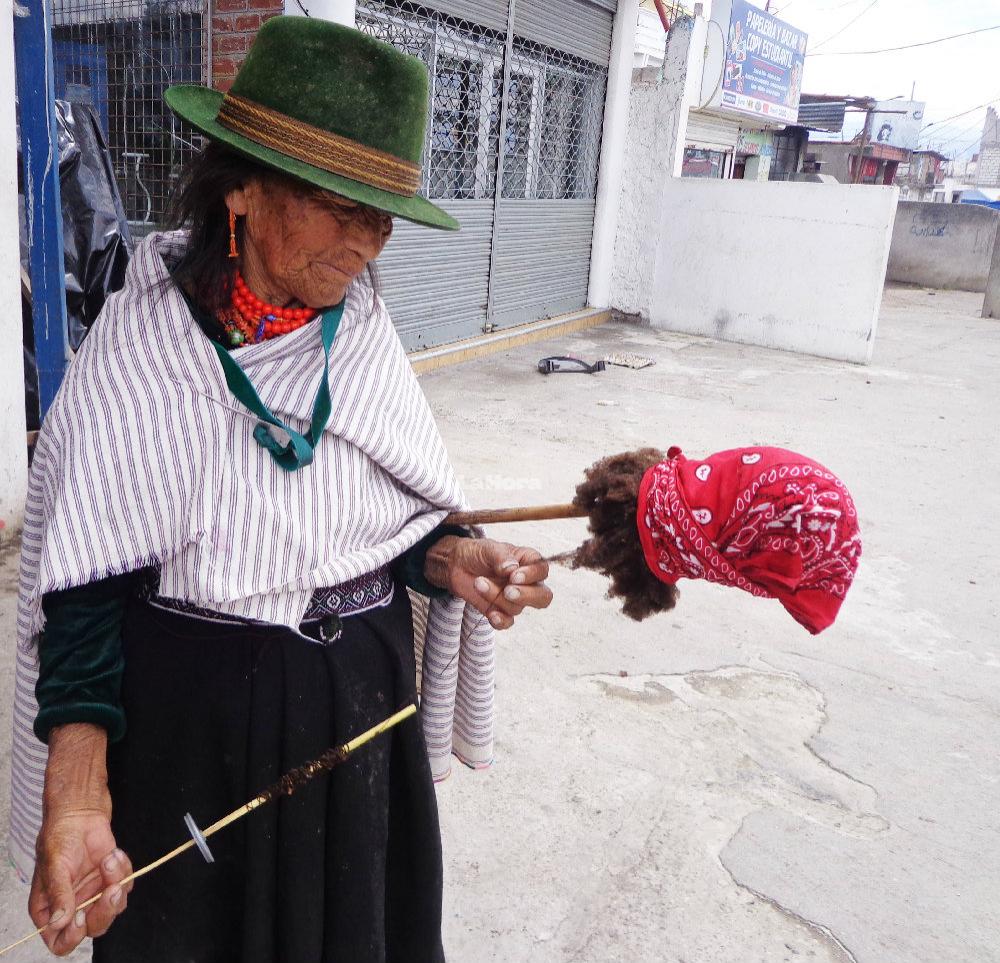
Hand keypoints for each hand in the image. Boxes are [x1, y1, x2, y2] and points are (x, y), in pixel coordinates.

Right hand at [29, 725, 132, 954]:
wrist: (79, 813)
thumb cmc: (59, 837)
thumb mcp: (54, 865)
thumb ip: (59, 893)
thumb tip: (60, 921)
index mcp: (50, 910)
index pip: (59, 941)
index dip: (71, 937)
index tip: (80, 918)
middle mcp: (73, 906)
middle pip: (92, 928)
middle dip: (105, 909)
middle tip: (111, 889)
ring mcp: (94, 893)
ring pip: (114, 907)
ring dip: (116, 882)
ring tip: (109, 859)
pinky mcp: (111, 878)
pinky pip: (126, 884)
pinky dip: (123, 869)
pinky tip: (112, 853)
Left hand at [425, 536, 551, 628]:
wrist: (457, 565)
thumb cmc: (478, 552)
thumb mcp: (488, 548)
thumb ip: (502, 557)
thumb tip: (512, 568)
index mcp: (528, 561)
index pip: (542, 570)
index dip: (532, 575)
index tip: (514, 576)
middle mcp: (526, 582)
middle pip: (542, 597)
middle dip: (526, 596)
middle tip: (507, 591)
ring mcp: (515, 599)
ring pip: (517, 607)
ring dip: (496, 597)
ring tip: (479, 582)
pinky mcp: (501, 611)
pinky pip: (507, 622)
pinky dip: (500, 620)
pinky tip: (492, 614)